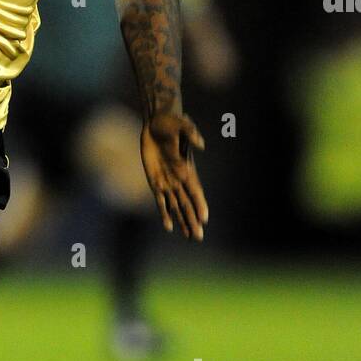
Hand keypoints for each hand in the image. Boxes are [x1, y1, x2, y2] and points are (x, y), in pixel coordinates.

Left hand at [140, 112, 208, 239]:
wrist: (156, 123)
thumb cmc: (170, 122)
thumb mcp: (182, 124)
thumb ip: (191, 133)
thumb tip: (201, 145)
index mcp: (187, 168)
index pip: (195, 190)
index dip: (199, 204)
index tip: (204, 219)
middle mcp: (179, 179)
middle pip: (187, 204)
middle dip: (193, 221)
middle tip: (198, 237)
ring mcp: (168, 182)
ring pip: (176, 207)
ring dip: (183, 221)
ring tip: (190, 236)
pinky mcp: (155, 181)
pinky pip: (161, 201)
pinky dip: (165, 214)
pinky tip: (170, 227)